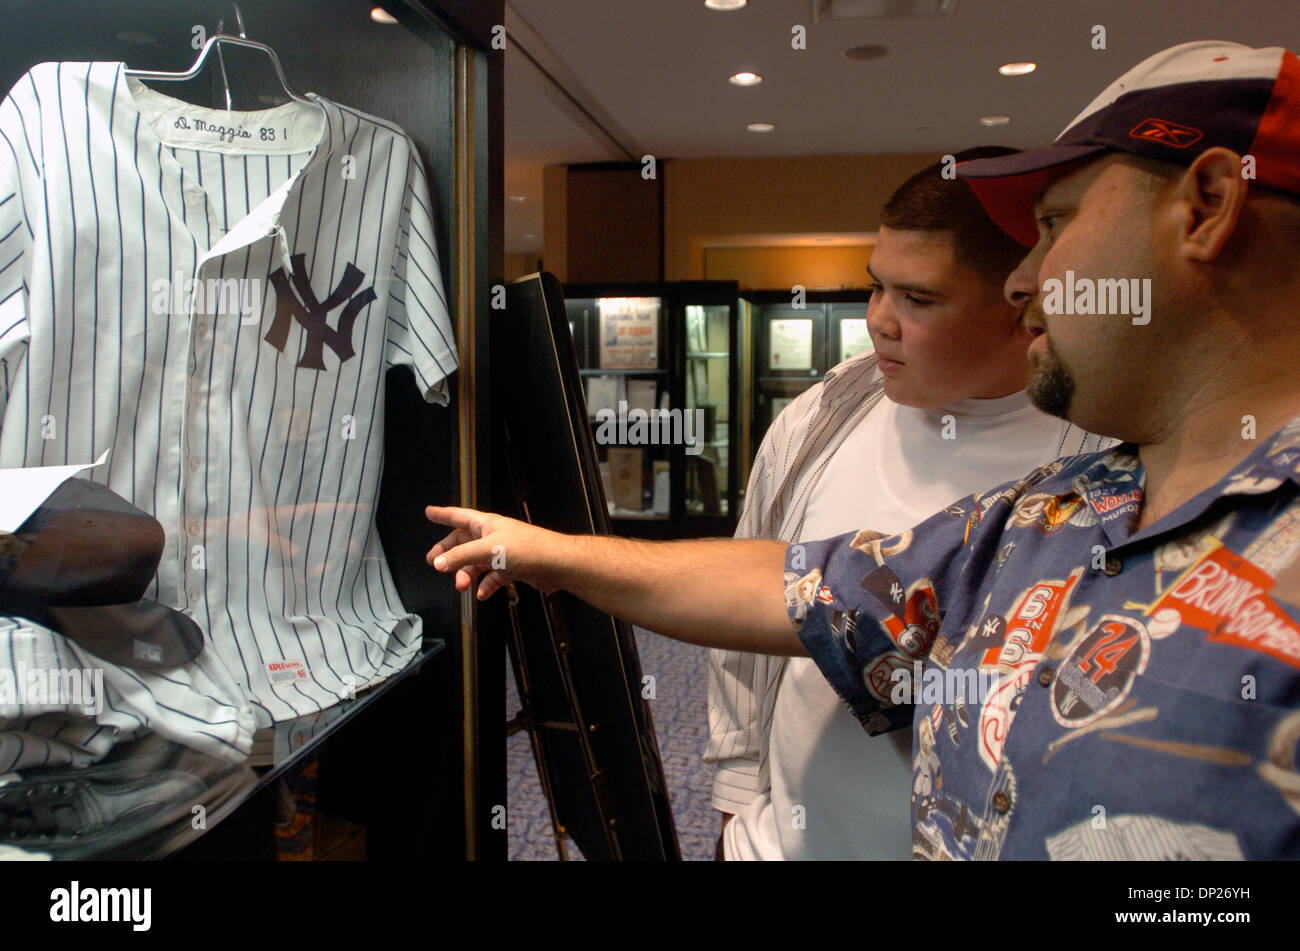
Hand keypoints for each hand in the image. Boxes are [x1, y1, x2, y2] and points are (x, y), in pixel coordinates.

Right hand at [425, 505, 565, 599]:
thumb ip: (461, 557)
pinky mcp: (512, 568)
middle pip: (463, 543)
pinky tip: (481, 593)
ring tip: (461, 585)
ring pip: (476, 563)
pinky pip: (492, 577)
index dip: (442, 514)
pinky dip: (485, 586)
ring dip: (466, 575)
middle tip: (434, 562)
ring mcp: (502, 553)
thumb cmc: (529, 548)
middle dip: (448, 553)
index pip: (458, 516)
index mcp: (486, 525)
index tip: (430, 512)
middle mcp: (493, 537)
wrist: (556, 564)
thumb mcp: (488, 550)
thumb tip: (438, 562)